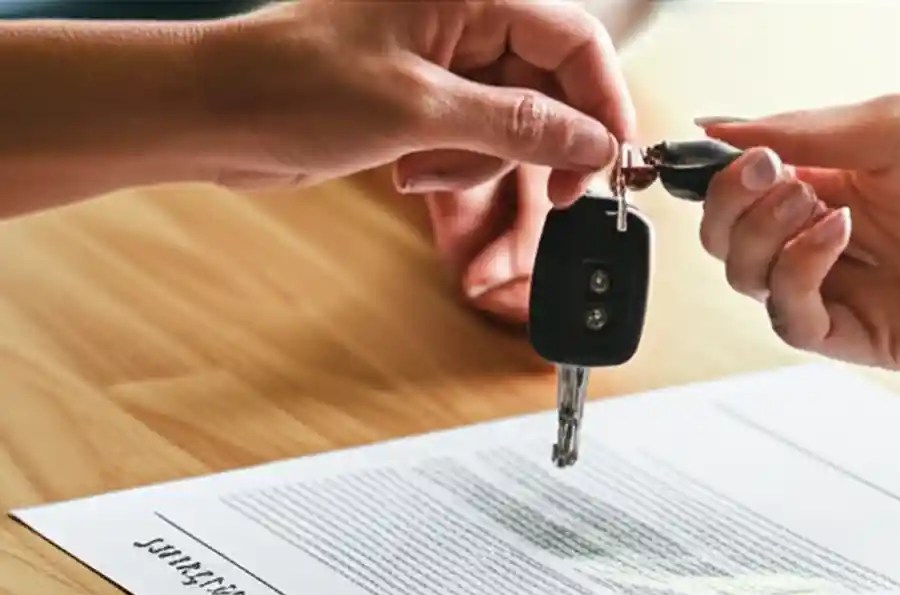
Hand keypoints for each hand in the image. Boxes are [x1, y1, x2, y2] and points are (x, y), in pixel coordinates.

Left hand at [205, 0, 634, 203]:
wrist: (211, 114)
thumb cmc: (290, 85)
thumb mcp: (419, 109)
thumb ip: (518, 125)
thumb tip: (593, 140)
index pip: (574, 38)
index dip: (603, 101)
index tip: (610, 160)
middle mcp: (461, 18)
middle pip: (548, 84)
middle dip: (541, 143)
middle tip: (553, 193)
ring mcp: (441, 60)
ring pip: (512, 120)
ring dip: (483, 161)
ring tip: (426, 169)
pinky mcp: (421, 98)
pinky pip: (473, 139)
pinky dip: (454, 165)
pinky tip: (408, 171)